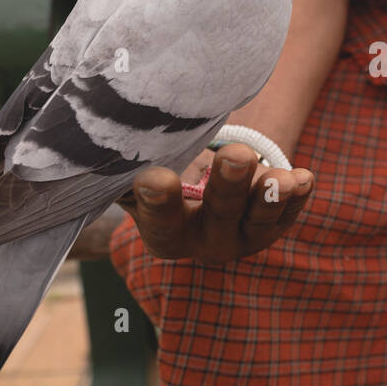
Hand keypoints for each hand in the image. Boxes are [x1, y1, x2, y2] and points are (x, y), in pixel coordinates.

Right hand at [116, 142, 313, 265]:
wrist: (204, 187)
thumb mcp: (138, 178)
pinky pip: (288, 213)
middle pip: (218, 214)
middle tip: (236, 154)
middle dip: (229, 185)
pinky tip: (305, 179)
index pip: (159, 218)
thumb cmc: (165, 173)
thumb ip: (119, 167)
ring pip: (260, 220)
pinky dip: (298, 196)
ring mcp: (243, 237)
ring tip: (282, 177)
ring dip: (271, 197)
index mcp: (164, 234)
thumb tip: (82, 142)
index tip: (155, 177)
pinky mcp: (274, 226)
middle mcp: (204, 242)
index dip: (157, 200)